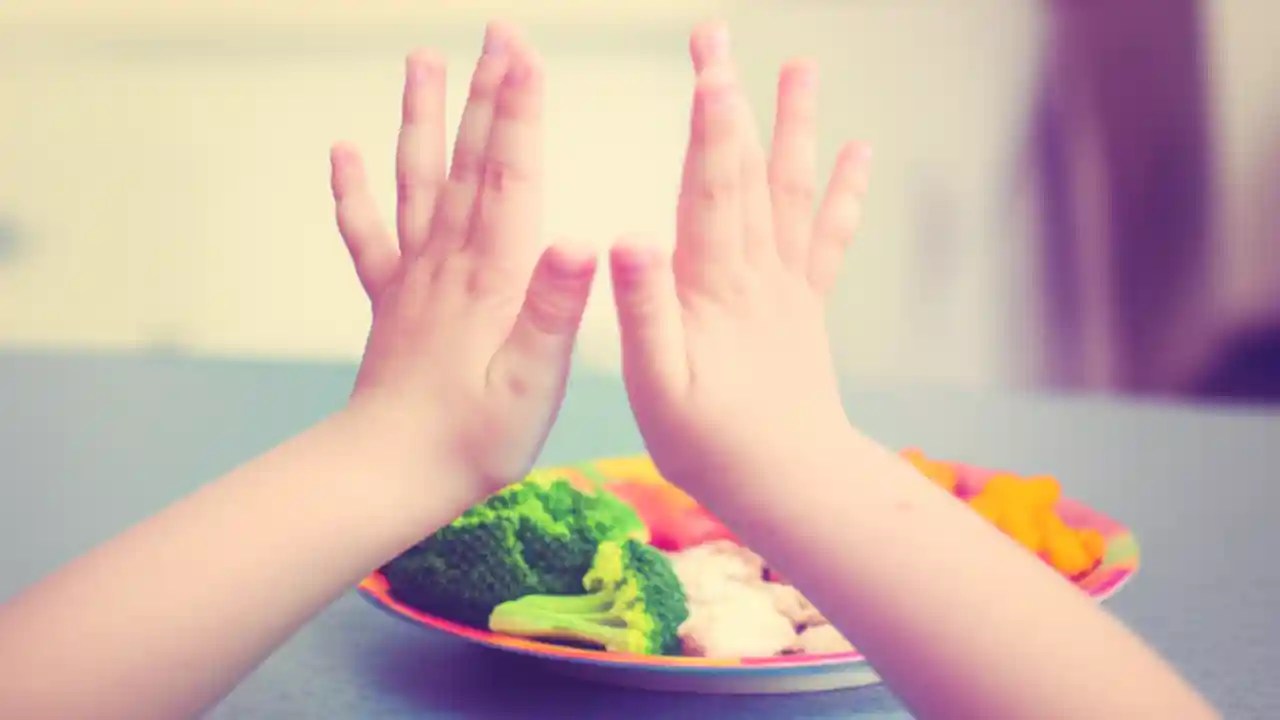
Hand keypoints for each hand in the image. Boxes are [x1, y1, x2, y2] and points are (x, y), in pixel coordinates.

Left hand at [330, 24, 595, 495]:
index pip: (510, 176)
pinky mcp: (391, 300)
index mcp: (494, 276)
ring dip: (421, 118)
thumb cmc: (473, 439)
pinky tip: (345, 154)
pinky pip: (368, 235)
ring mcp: (415, 277)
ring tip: (421, 61)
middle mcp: (450, 262)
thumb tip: (580, 241)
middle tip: (497, 34)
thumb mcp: (533, 385)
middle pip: (469, 162)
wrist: (389, 473)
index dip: (520, 113)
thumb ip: (554, 313)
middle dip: (487, 94)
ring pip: (417, 181)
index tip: (525, 54)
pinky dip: (354, 192)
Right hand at [610, 23, 870, 489]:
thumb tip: (629, 236)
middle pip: (748, 168)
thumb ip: (645, 310)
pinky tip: (858, 151)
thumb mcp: (657, 385)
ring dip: (795, 125)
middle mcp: (757, 271)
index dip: (709, 124)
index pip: (710, 187)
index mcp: (713, 285)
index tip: (708, 66)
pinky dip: (845, 190)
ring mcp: (788, 283)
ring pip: (794, 189)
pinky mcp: (805, 302)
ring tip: (801, 66)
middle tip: (716, 36)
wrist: (790, 482)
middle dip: (734, 98)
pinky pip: (829, 236)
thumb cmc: (711, 443)